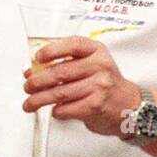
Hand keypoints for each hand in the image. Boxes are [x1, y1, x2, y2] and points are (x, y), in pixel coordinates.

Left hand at [22, 36, 139, 135]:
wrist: (129, 105)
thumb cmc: (104, 84)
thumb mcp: (90, 64)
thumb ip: (64, 63)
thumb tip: (32, 70)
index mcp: (96, 51)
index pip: (71, 45)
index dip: (51, 51)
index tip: (37, 58)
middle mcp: (100, 66)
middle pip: (60, 72)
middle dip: (37, 81)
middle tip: (27, 87)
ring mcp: (99, 86)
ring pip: (59, 93)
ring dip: (39, 100)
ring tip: (29, 103)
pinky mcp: (96, 106)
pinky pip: (66, 108)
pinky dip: (55, 111)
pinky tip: (54, 110)